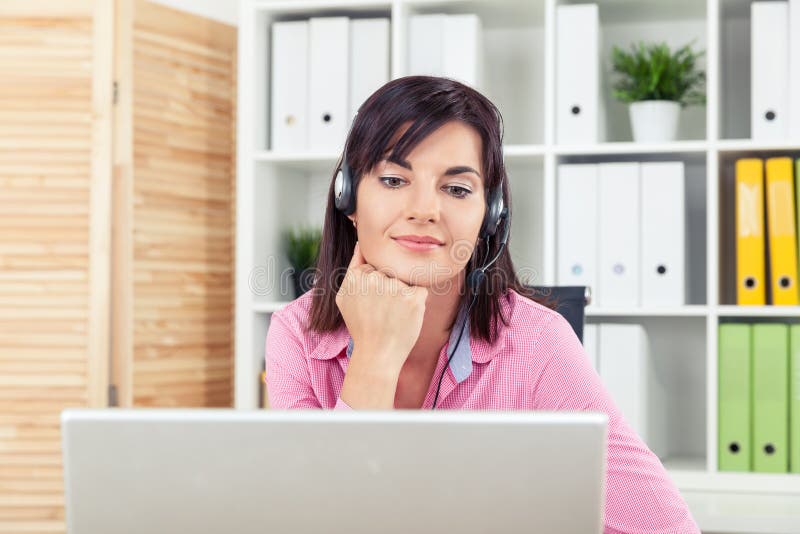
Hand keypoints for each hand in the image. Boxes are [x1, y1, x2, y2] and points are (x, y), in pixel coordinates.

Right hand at [335, 241, 427, 375]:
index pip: (374, 266)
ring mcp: (395, 288)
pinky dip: (416, 301)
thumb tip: (362, 241)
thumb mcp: (345, 297)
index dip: (375, 285)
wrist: (377, 355)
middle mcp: (375, 279)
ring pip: (405, 280)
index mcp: (357, 276)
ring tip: (392, 315)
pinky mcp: (413, 298)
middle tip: (382, 311)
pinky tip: (404, 316)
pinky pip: (420, 289)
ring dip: (403, 294)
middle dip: (389, 287)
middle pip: (390, 271)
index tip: (372, 303)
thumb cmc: (361, 326)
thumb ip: (353, 267)